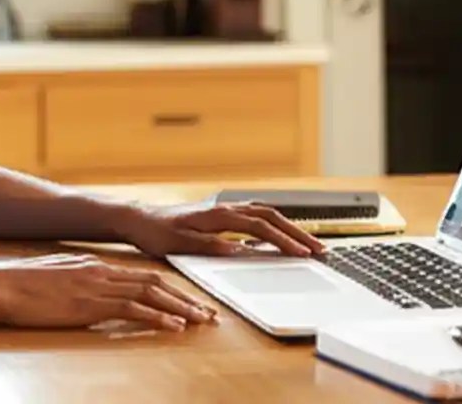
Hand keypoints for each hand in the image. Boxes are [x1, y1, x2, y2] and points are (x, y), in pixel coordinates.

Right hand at [0, 254, 218, 331]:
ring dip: (180, 308)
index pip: (144, 276)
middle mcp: (103, 272)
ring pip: (152, 294)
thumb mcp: (57, 279)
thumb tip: (91, 296)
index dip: (171, 289)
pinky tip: (174, 326)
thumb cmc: (20, 287)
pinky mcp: (91, 303)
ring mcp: (98, 286)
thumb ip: (80, 284)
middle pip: (156, 283)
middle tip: (208, 313)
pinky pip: (133, 309)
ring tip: (201, 321)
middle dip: (186, 298)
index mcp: (97, 266)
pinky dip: (158, 317)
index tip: (190, 301)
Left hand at [125, 202, 325, 257]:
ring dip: (290, 227)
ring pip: (268, 214)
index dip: (284, 240)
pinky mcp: (224, 215)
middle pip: (273, 217)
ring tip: (310, 243)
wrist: (140, 218)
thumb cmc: (157, 232)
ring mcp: (227, 209)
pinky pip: (258, 216)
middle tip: (321, 249)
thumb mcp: (179, 244)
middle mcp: (227, 208)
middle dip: (298, 233)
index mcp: (220, 215)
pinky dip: (276, 224)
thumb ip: (208, 246)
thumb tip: (237, 250)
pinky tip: (282, 235)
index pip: (261, 227)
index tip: (303, 254)